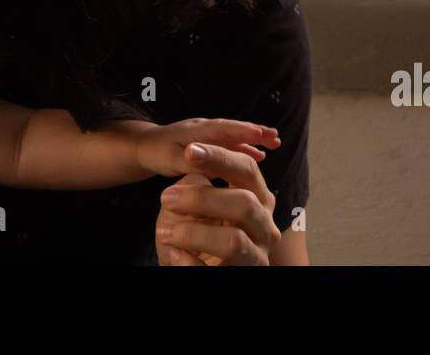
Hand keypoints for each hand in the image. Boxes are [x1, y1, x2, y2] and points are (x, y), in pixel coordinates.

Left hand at [136, 118, 279, 178]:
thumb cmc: (156, 153)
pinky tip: (258, 155)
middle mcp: (205, 129)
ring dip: (253, 139)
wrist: (145, 146)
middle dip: (254, 132)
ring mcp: (209, 135)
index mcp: (196, 131)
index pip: (222, 129)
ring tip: (274, 143)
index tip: (260, 135)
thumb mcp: (170, 160)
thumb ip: (190, 161)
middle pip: (233, 129)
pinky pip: (231, 144)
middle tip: (275, 138)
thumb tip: (210, 164)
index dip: (241, 132)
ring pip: (234, 136)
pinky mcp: (209, 143)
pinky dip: (245, 148)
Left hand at [155, 144, 282, 265]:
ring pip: (234, 241)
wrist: (192, 268)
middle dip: (202, 198)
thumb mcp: (196, 205)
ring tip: (164, 231)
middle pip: (246, 204)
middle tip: (166, 197)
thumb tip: (195, 177)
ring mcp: (256, 257)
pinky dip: (189, 262)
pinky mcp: (241, 278)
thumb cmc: (196, 233)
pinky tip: (175, 254)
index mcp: (258, 199)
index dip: (220, 157)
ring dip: (193, 233)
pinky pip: (215, 270)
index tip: (189, 150)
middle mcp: (265, 228)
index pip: (247, 170)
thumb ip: (197, 186)